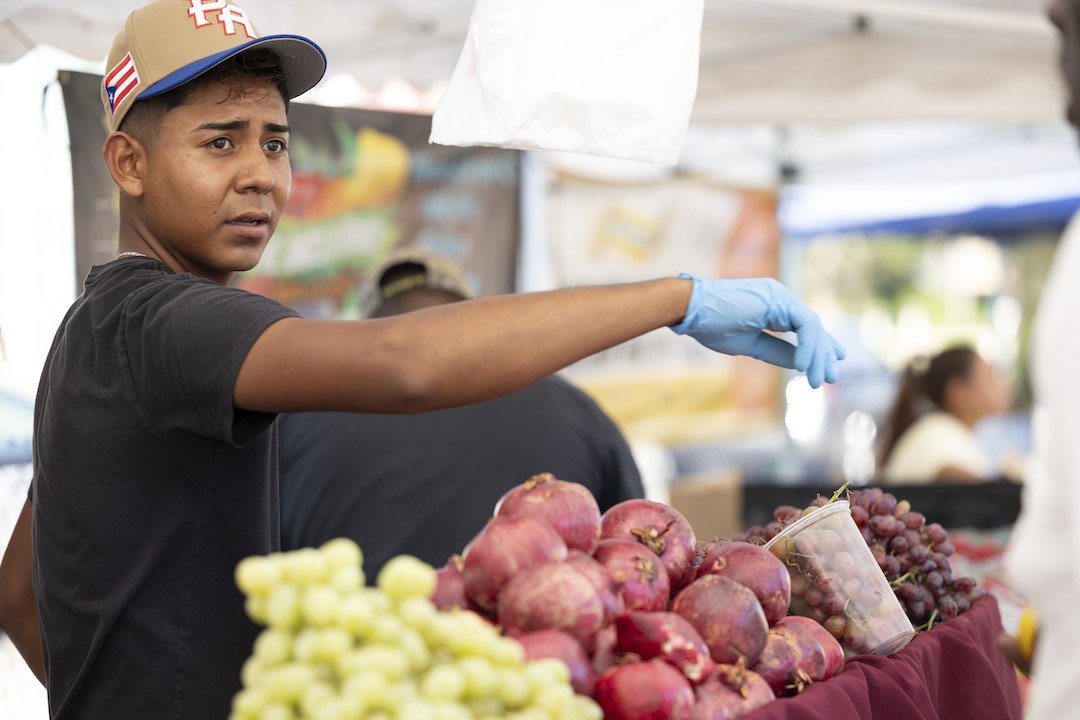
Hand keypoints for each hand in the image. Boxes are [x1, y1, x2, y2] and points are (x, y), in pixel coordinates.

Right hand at [670, 274, 844, 387]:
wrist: (692, 310)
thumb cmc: (711, 326)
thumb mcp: (750, 345)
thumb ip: (776, 351)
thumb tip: (800, 364)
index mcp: (772, 306)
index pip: (803, 326)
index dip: (817, 346)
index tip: (829, 363)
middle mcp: (780, 298)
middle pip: (811, 327)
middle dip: (823, 355)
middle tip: (830, 378)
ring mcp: (781, 296)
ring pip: (812, 327)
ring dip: (818, 356)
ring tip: (819, 381)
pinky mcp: (779, 300)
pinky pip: (805, 325)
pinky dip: (808, 347)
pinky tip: (804, 368)